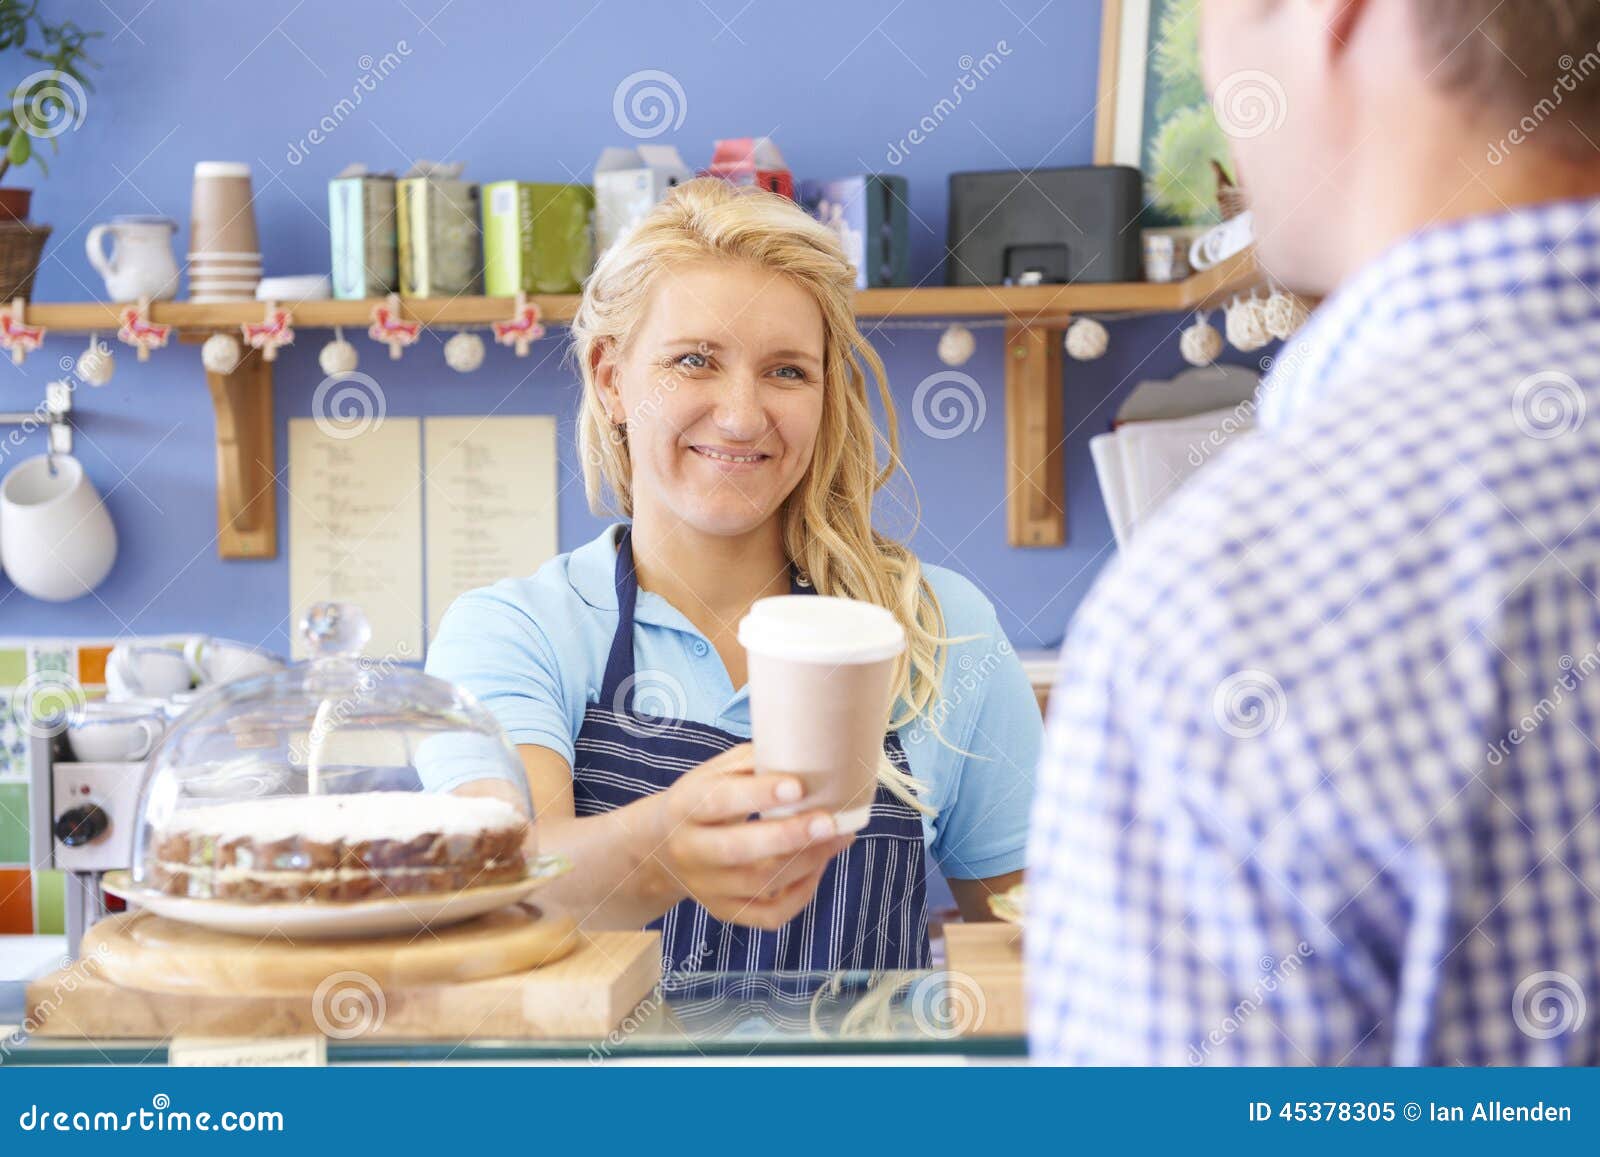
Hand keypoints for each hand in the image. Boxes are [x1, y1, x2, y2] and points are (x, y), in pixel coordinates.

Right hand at [648, 742, 853, 930]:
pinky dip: (800, 896)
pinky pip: (768, 915)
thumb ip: (752, 762)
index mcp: (687, 807)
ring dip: (806, 863)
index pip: (720, 801)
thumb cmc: (704, 801)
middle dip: (788, 837)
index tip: (797, 786)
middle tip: (829, 822)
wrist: (663, 849)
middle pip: (738, 850)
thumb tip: (804, 749)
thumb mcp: (714, 773)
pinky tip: (819, 867)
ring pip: (759, 885)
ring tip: (838, 838)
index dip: (758, 794)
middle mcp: (692, 851)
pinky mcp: (725, 911)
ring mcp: (708, 887)